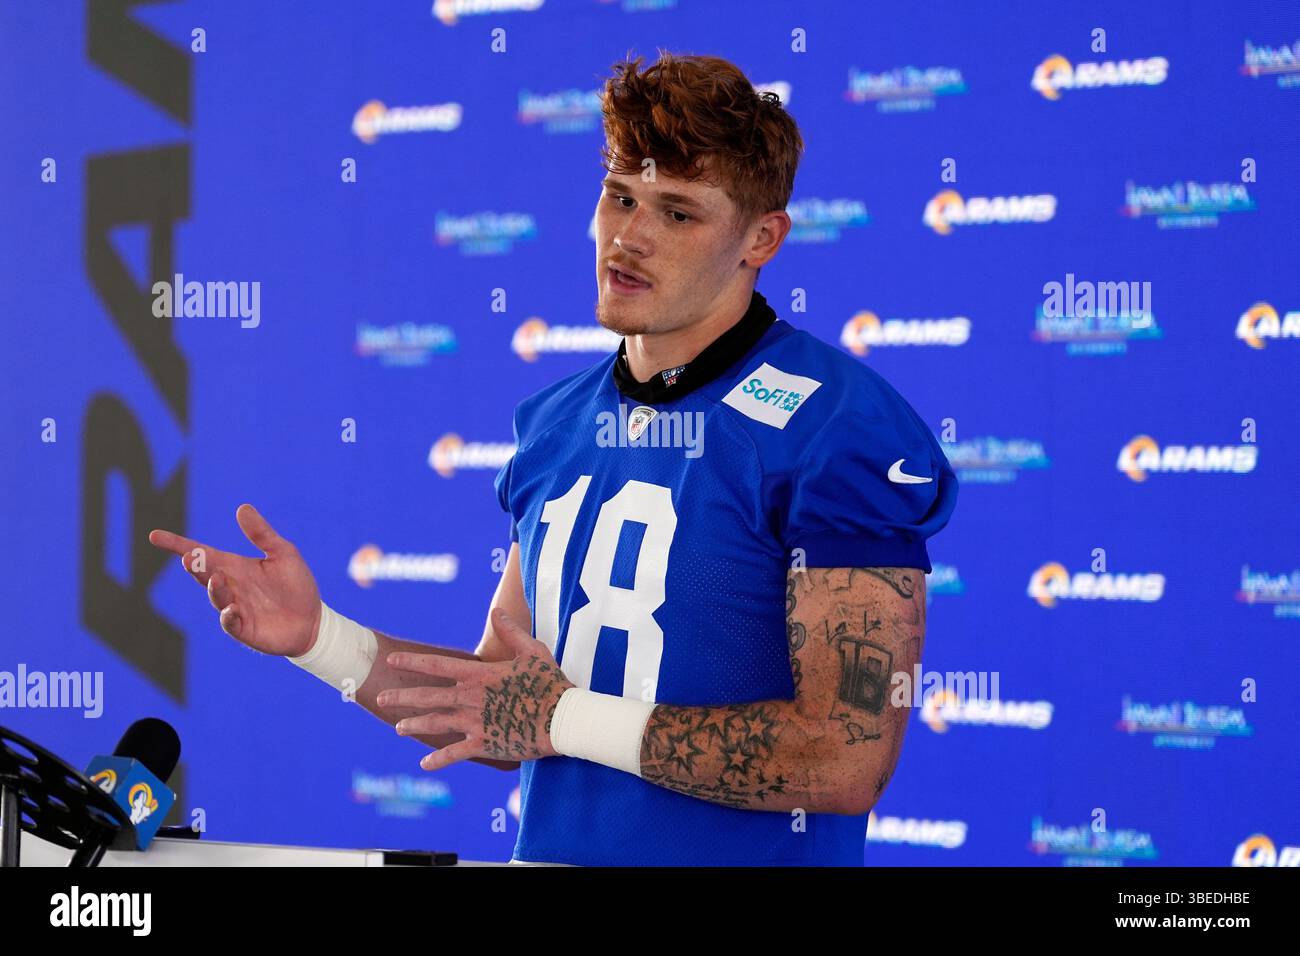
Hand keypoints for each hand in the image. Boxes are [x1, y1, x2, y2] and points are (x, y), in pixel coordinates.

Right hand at [148, 503, 321, 656]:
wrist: (312, 620)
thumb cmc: (295, 585)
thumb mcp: (283, 554)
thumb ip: (262, 534)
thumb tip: (242, 508)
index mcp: (234, 566)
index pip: (201, 553)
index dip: (177, 545)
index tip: (154, 535)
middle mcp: (229, 586)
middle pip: (204, 574)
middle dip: (195, 566)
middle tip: (190, 557)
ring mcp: (234, 608)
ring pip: (215, 598)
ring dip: (213, 588)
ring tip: (216, 578)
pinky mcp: (244, 629)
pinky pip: (230, 623)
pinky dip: (228, 616)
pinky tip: (231, 609)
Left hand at [378, 608, 574, 769]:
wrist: (562, 718)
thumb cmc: (551, 683)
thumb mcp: (532, 651)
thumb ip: (511, 632)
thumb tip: (496, 612)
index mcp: (479, 675)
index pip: (438, 665)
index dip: (413, 662)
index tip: (393, 660)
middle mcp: (471, 698)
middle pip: (428, 696)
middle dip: (402, 696)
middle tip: (382, 697)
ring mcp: (475, 723)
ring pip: (436, 723)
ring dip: (414, 725)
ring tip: (398, 727)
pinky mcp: (484, 744)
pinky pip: (455, 753)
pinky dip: (439, 759)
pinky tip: (424, 763)